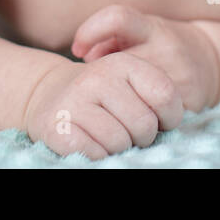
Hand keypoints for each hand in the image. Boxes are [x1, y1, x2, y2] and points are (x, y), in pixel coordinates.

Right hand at [22, 53, 183, 159]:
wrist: (50, 93)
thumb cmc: (103, 95)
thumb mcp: (130, 83)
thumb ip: (156, 97)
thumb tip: (166, 125)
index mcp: (124, 63)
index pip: (165, 95)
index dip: (169, 117)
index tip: (158, 120)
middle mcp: (98, 76)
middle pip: (144, 124)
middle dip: (141, 137)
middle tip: (127, 130)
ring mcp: (75, 100)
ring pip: (120, 143)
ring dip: (118, 148)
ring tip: (107, 135)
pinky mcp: (56, 126)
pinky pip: (94, 154)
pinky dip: (97, 156)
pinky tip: (89, 143)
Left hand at [72, 4, 219, 111]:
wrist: (212, 62)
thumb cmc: (165, 45)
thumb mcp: (142, 31)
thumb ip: (111, 39)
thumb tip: (86, 56)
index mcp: (152, 28)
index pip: (118, 18)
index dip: (90, 30)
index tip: (77, 49)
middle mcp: (167, 49)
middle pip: (120, 66)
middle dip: (101, 80)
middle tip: (93, 88)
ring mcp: (179, 77)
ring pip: (133, 96)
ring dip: (117, 102)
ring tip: (112, 103)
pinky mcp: (188, 102)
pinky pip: (151, 115)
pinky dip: (136, 116)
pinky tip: (133, 115)